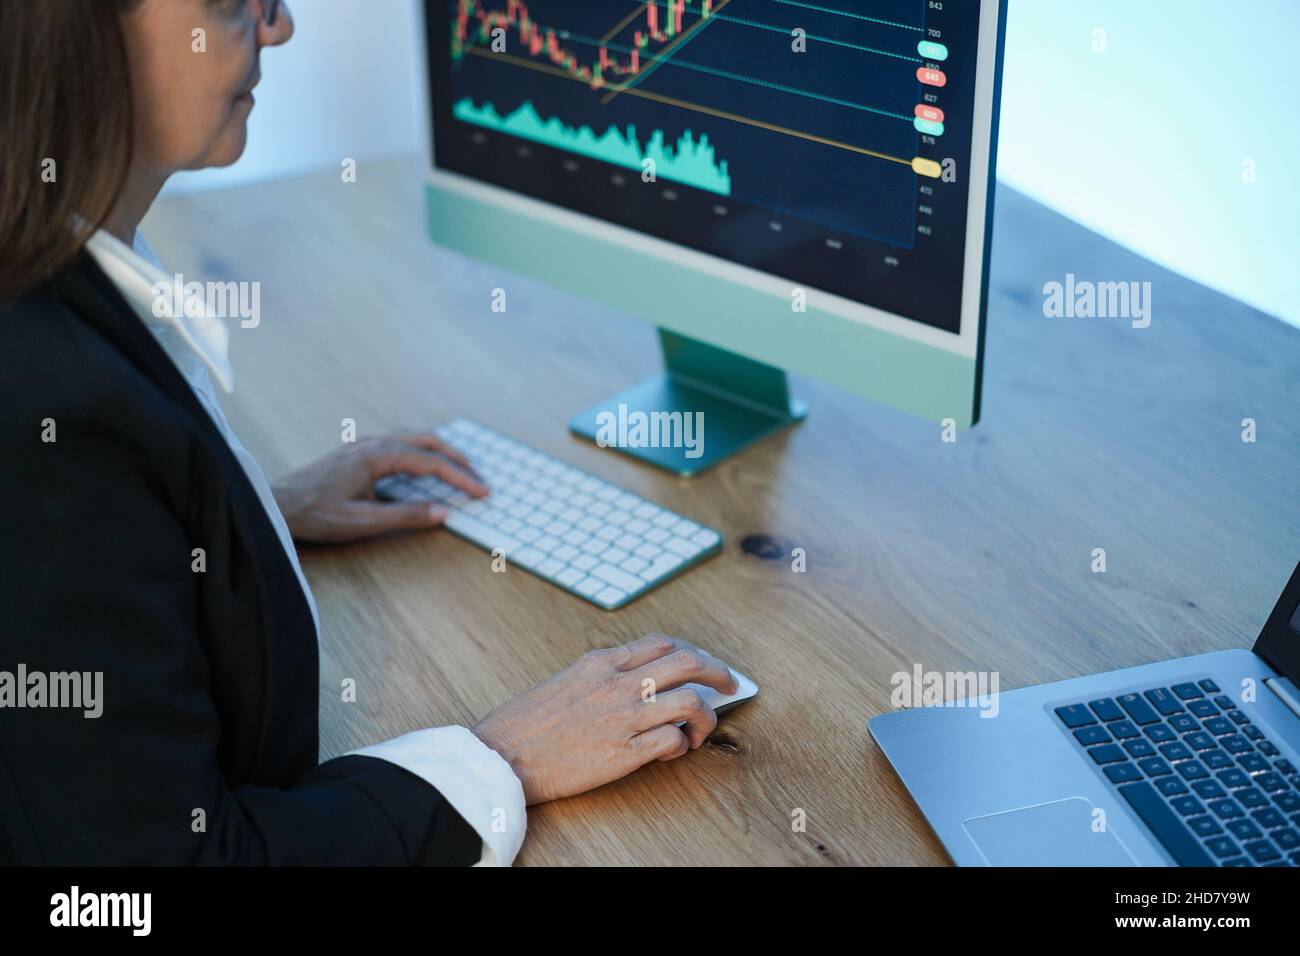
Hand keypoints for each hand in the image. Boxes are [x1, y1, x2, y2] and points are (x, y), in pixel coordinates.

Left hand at [272, 432, 487, 543]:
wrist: (276, 503)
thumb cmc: (314, 514)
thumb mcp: (362, 522)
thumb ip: (405, 516)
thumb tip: (443, 512)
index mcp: (377, 457)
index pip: (431, 462)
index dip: (460, 477)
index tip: (482, 490)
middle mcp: (373, 444)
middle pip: (427, 441)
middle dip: (457, 458)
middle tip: (479, 476)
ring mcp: (364, 444)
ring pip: (414, 438)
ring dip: (440, 451)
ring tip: (460, 468)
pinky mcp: (357, 451)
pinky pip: (400, 442)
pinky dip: (423, 451)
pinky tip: (424, 465)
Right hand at [472, 634, 739, 804]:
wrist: (502, 756)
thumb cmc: (526, 723)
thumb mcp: (566, 680)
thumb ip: (602, 674)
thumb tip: (636, 677)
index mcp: (601, 662)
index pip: (662, 644)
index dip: (693, 651)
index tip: (705, 663)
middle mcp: (616, 683)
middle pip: (688, 663)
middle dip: (719, 672)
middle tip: (730, 685)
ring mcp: (622, 717)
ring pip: (690, 701)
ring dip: (707, 717)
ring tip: (702, 731)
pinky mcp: (623, 752)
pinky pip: (673, 740)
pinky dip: (682, 746)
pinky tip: (673, 752)